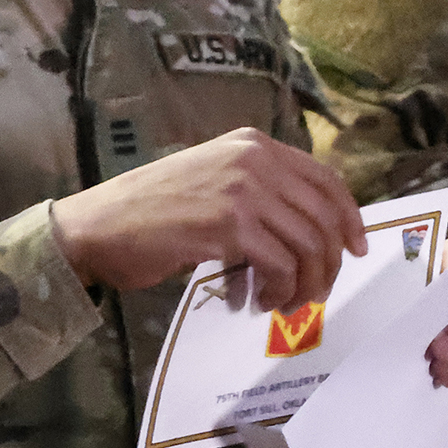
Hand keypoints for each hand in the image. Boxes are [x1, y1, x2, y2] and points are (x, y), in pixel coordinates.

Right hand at [50, 128, 365, 309]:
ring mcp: (242, 191)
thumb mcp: (210, 182)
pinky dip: (277, 290)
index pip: (326, 179)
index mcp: (252, 144)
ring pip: (308, 245)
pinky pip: (279, 265)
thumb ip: (255, 191)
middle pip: (323, 217)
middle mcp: (253, 160)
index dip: (349, 218)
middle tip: (314, 293)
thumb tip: (303, 231)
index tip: (355, 250)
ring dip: (303, 283)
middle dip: (327, 264)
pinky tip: (258, 301)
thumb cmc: (144, 212)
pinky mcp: (228, 226)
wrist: (93, 226)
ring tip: (283, 303)